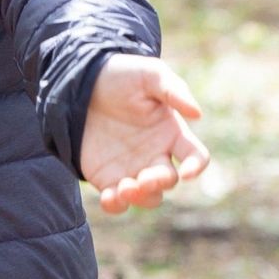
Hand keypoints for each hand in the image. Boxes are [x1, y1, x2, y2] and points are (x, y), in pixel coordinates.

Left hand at [80, 55, 208, 213]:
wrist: (80, 81)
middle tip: (144, 178)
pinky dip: (116, 204)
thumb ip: (174, 90)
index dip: (197, 167)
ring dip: (140, 198)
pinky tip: (109, 197)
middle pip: (168, 181)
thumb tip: (198, 113)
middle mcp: (156, 155)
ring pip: (147, 196)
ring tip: (125, 188)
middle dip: (159, 183)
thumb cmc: (120, 74)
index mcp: (172, 133)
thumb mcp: (149, 74)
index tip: (188, 172)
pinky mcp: (107, 176)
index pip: (195, 156)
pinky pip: (117, 200)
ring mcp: (132, 168)